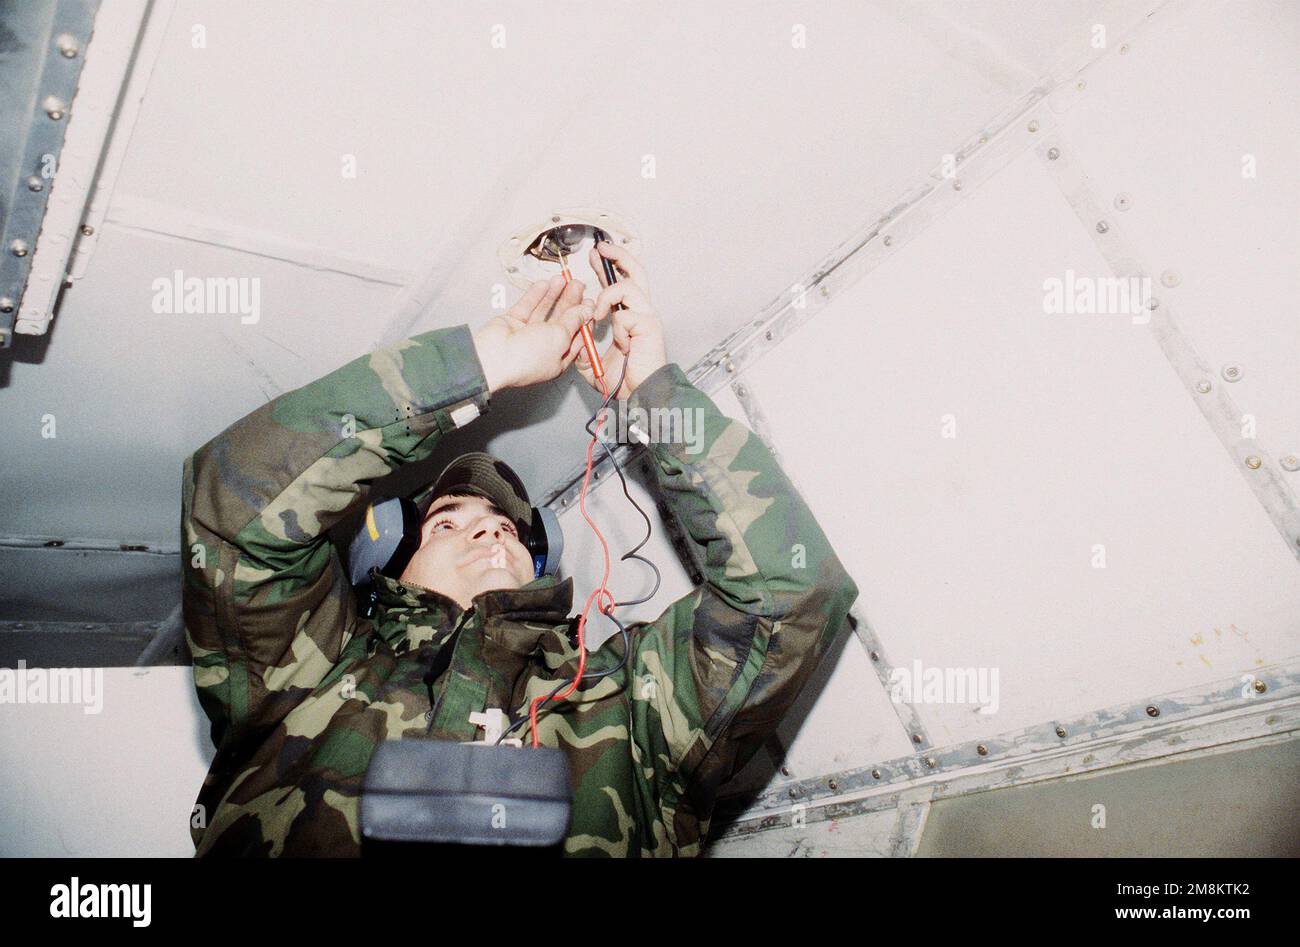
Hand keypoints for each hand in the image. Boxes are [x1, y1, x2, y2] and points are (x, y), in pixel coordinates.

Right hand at [473, 274, 589, 392]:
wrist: (493, 357)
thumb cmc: (526, 358)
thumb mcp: (560, 337)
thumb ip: (573, 321)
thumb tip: (585, 311)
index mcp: (558, 360)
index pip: (576, 337)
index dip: (584, 319)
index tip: (590, 303)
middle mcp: (543, 348)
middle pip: (561, 321)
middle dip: (570, 302)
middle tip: (577, 286)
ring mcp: (527, 335)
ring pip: (544, 311)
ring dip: (554, 295)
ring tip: (563, 279)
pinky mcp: (513, 323)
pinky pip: (527, 306)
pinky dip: (536, 295)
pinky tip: (545, 284)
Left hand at [563, 241, 666, 400]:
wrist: (640, 393)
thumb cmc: (624, 379)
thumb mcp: (592, 359)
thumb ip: (583, 342)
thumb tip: (576, 327)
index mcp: (629, 315)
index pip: (618, 282)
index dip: (606, 267)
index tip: (594, 256)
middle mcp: (641, 311)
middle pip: (635, 271)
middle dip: (617, 256)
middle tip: (601, 248)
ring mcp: (647, 316)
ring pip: (628, 286)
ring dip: (608, 295)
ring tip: (598, 313)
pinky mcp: (649, 325)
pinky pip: (625, 313)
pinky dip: (616, 325)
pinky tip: (620, 343)